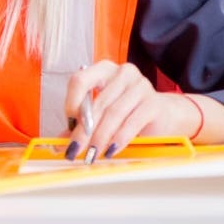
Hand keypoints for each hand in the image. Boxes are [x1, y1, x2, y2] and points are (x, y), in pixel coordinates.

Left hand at [63, 61, 200, 161]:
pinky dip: (118, 139)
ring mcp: (140, 85)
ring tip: (92, 154)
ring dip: (100, 137)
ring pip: (113, 114)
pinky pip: (131, 123)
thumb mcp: (102, 113)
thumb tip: (59, 143)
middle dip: (83, 130)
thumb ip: (81, 124)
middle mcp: (122, 73)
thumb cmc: (128, 111)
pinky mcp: (153, 103)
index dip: (71, 102)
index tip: (69, 124)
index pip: (80, 80)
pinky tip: (111, 150)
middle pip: (97, 103)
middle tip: (75, 149)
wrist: (164, 115)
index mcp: (104, 69)